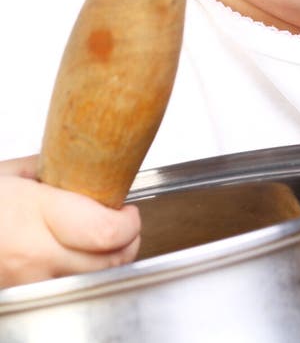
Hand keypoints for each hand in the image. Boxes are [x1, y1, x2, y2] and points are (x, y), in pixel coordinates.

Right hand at [0, 155, 140, 287]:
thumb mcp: (9, 172)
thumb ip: (53, 168)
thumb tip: (88, 165)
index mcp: (35, 212)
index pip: (105, 231)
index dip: (129, 223)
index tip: (129, 211)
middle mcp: (35, 254)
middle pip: (108, 262)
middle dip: (127, 242)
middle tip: (125, 224)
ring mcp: (29, 281)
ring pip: (92, 279)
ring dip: (107, 260)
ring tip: (101, 237)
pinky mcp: (24, 294)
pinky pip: (68, 286)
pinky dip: (81, 271)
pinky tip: (76, 253)